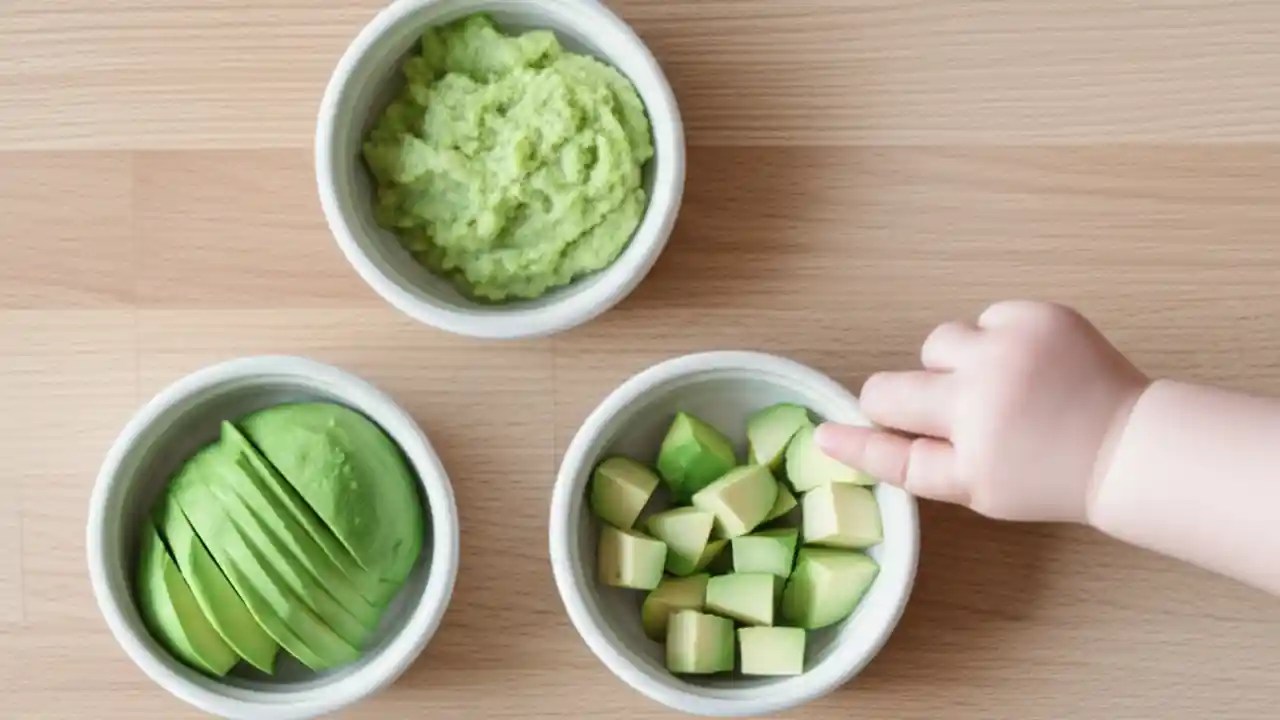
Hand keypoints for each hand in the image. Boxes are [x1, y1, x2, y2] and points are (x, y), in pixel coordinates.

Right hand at [817, 301, 1149, 521]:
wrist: (1129, 444)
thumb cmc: (1047, 475)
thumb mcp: (977, 488)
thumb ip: (910, 461)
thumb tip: (834, 435)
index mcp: (970, 451)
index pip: (892, 449)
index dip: (856, 440)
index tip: (826, 433)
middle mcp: (983, 395)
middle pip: (893, 387)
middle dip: (903, 399)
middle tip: (944, 413)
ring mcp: (1010, 348)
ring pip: (938, 342)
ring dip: (953, 363)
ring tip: (996, 386)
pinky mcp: (1037, 316)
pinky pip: (984, 318)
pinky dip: (996, 339)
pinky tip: (1027, 364)